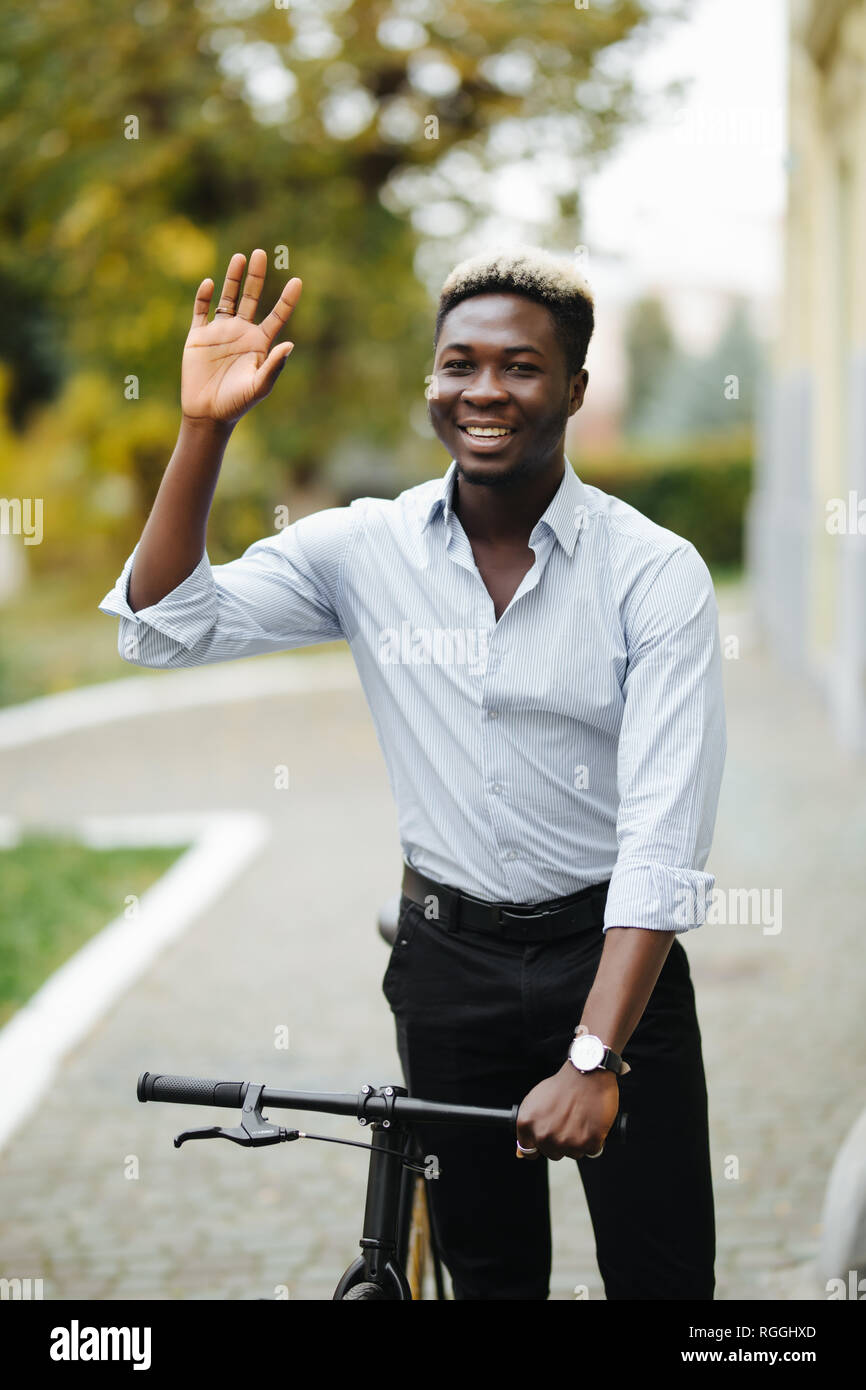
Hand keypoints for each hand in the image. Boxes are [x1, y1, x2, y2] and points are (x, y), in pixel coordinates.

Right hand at [181, 250, 301, 424]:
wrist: (208, 413)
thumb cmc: (237, 403)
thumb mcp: (260, 386)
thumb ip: (274, 366)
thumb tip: (290, 345)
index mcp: (260, 343)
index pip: (277, 315)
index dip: (287, 299)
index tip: (298, 281)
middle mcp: (241, 332)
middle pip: (252, 298)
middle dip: (257, 276)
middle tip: (261, 254)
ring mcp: (220, 332)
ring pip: (228, 298)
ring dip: (233, 278)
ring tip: (239, 258)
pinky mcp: (199, 336)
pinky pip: (201, 310)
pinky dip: (205, 296)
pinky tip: (210, 284)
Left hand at [516, 1062, 619, 1161]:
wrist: (587, 1072)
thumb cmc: (562, 1084)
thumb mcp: (534, 1101)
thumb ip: (527, 1127)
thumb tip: (520, 1154)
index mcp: (527, 1124)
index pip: (529, 1152)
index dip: (540, 1145)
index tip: (549, 1138)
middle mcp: (544, 1135)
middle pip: (554, 1154)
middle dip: (561, 1141)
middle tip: (569, 1121)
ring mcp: (566, 1141)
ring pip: (574, 1153)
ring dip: (579, 1141)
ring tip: (580, 1118)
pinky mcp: (588, 1142)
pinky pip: (592, 1150)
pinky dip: (595, 1139)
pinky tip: (591, 1121)